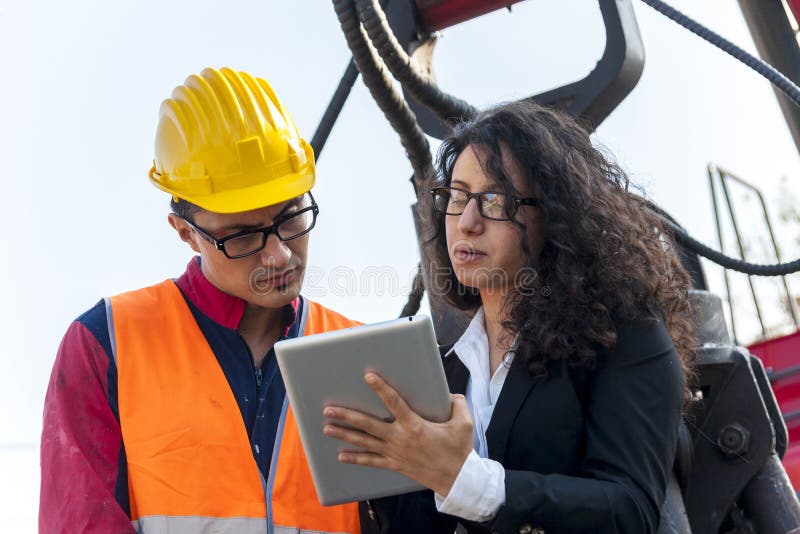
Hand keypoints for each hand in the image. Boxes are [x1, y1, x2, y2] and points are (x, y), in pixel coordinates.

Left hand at [323, 372, 473, 496]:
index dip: (381, 388)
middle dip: (347, 416)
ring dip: (344, 434)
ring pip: (365, 442)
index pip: (394, 402)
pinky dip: (355, 459)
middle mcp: (400, 438)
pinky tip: (341, 455)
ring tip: (327, 427)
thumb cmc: (460, 450)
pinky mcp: (394, 464)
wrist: (458, 480)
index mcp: (415, 425)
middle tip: (328, 409)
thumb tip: (448, 393)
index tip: (368, 376)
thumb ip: (456, 403)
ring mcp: (394, 453)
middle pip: (368, 424)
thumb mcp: (463, 423)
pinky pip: (371, 461)